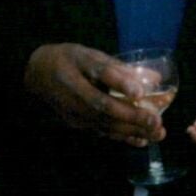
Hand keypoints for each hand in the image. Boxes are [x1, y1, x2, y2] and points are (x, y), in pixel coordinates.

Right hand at [24, 43, 162, 147]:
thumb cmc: (68, 61)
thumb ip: (118, 67)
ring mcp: (74, 113)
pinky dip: (122, 137)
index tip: (139, 92)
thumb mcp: (88, 54)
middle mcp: (73, 96)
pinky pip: (102, 132)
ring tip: (157, 133)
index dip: (119, 83)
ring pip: (105, 124)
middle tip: (156, 121)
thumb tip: (154, 79)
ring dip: (132, 131)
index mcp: (75, 71)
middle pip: (104, 108)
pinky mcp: (78, 124)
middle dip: (132, 117)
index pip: (98, 75)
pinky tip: (141, 140)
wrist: (38, 76)